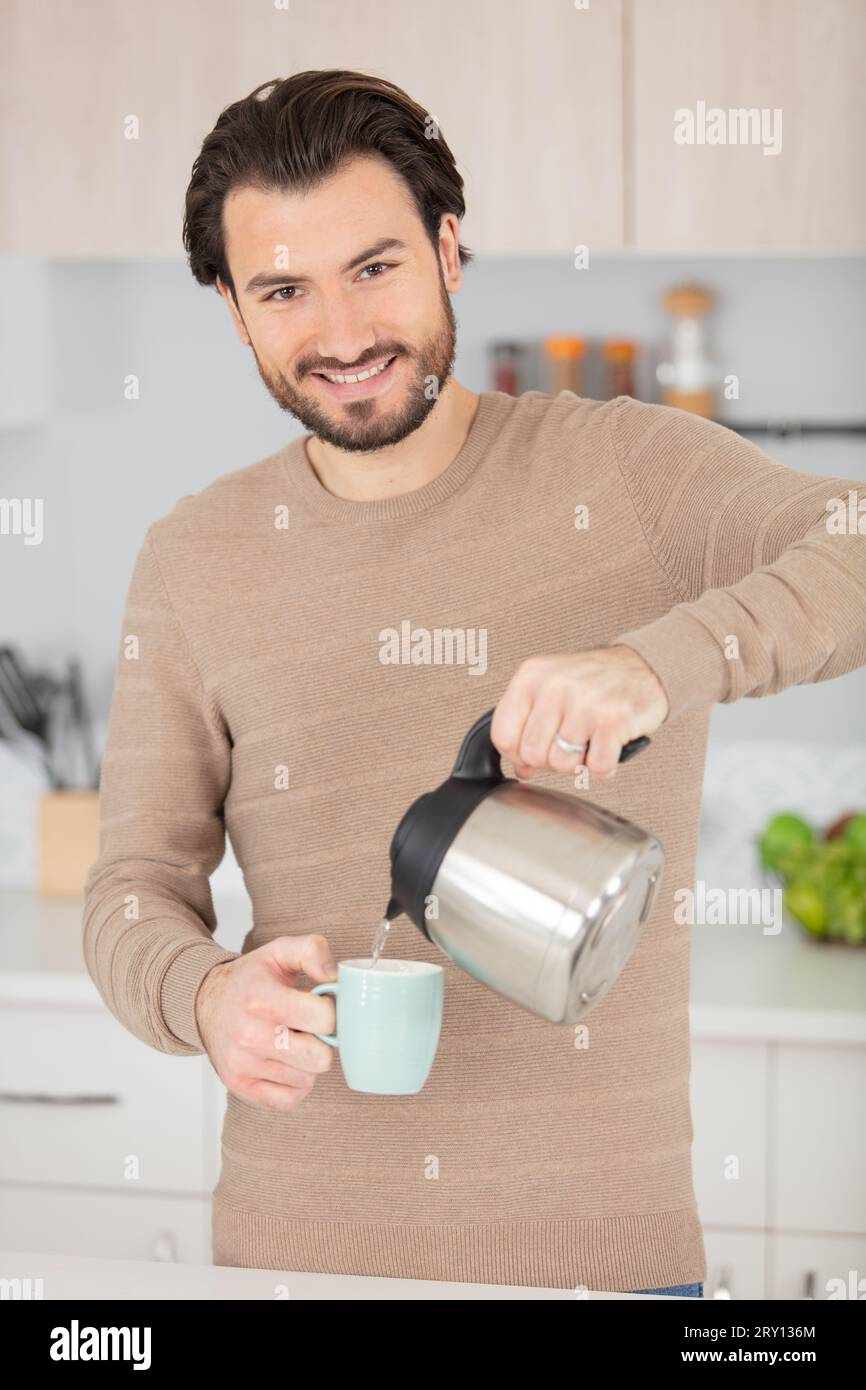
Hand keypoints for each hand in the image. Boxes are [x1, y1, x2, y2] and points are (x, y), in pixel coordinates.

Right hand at [194, 935, 338, 1110]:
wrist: (206, 1002)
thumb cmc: (250, 979)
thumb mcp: (278, 952)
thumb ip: (312, 950)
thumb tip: (334, 976)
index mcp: (262, 999)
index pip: (324, 1019)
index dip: (331, 1011)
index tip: (321, 1005)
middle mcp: (250, 1036)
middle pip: (319, 1058)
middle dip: (322, 1041)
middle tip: (309, 1027)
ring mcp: (244, 1065)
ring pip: (307, 1078)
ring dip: (307, 1061)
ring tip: (292, 1040)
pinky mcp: (241, 1086)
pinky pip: (291, 1098)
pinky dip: (295, 1083)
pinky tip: (286, 1060)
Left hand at [490, 645, 668, 781]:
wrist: (644, 665)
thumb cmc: (593, 681)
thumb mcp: (549, 690)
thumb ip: (527, 725)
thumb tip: (521, 768)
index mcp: (531, 676)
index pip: (502, 735)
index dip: (517, 753)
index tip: (534, 749)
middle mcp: (555, 686)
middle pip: (532, 754)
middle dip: (551, 759)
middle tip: (570, 744)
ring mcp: (585, 702)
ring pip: (563, 764)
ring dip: (580, 762)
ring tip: (590, 740)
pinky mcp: (614, 719)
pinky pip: (597, 767)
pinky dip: (604, 766)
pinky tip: (609, 746)